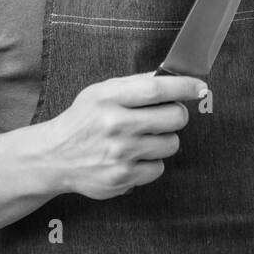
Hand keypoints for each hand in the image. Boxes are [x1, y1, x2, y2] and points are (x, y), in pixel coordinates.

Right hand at [44, 72, 205, 200]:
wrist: (54, 157)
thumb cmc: (83, 120)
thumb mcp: (101, 92)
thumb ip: (136, 84)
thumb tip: (173, 76)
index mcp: (109, 97)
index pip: (156, 89)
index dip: (184, 87)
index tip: (199, 87)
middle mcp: (115, 124)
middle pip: (174, 117)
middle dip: (177, 115)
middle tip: (166, 116)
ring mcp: (119, 153)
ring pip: (171, 144)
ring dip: (164, 140)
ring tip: (144, 138)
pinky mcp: (122, 177)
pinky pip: (159, 168)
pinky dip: (151, 162)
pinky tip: (134, 157)